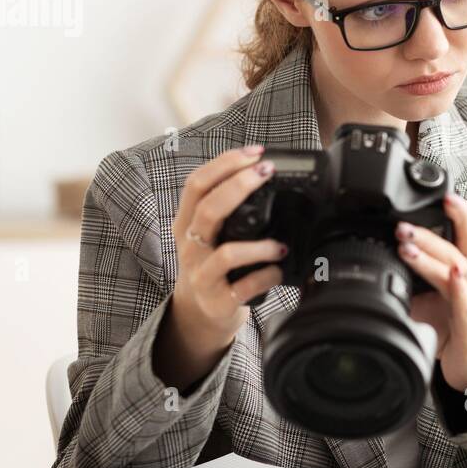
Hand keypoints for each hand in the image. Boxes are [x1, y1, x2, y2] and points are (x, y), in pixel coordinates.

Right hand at [167, 145, 285, 358]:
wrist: (201, 315)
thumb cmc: (213, 265)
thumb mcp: (209, 233)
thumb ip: (225, 207)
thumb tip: (262, 170)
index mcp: (187, 223)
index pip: (196, 184)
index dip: (225, 164)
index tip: (255, 153)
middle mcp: (190, 246)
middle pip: (209, 209)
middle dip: (240, 185)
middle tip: (267, 172)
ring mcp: (202, 275)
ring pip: (227, 253)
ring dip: (260, 246)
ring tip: (280, 245)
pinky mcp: (218, 301)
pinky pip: (244, 286)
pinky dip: (266, 277)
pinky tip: (277, 271)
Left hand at [396, 192, 466, 400]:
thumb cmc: (453, 323)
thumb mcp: (428, 296)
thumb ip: (409, 280)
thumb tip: (375, 265)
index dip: (459, 214)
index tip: (446, 195)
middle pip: (454, 251)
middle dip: (427, 237)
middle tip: (402, 228)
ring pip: (457, 275)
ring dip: (432, 261)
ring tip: (410, 250)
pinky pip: (465, 306)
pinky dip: (458, 291)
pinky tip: (452, 278)